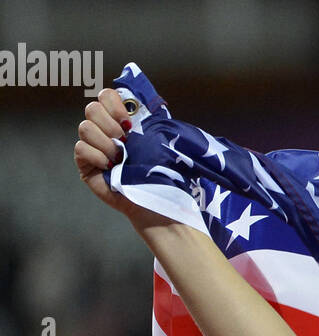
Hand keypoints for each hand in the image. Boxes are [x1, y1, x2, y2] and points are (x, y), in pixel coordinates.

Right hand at [74, 87, 176, 230]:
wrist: (158, 200)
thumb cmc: (164, 172)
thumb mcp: (164, 138)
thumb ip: (152, 114)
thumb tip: (136, 78)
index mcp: (122, 120)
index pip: (105, 95)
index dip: (113, 103)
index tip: (129, 121)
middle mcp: (105, 130)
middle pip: (91, 108)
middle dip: (110, 124)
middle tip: (127, 142)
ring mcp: (93, 146)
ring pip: (84, 127)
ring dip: (107, 143)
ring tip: (122, 158)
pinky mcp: (85, 164)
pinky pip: (80, 148)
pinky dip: (97, 156)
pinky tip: (111, 167)